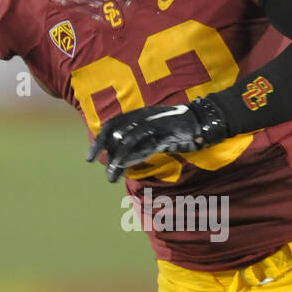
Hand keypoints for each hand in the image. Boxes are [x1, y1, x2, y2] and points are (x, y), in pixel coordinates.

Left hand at [87, 97, 228, 181]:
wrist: (202, 120)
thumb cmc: (176, 127)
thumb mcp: (153, 129)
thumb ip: (137, 138)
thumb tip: (119, 156)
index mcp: (139, 114)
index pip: (112, 125)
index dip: (99, 141)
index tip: (89, 158)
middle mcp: (144, 117)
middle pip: (116, 132)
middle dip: (103, 150)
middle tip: (97, 167)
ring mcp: (155, 126)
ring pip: (129, 141)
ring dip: (117, 160)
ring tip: (112, 177)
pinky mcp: (167, 136)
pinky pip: (146, 147)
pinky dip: (134, 158)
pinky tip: (127, 169)